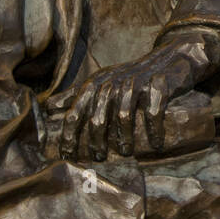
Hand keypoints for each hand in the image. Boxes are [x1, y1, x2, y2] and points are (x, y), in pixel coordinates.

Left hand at [43, 32, 219, 161]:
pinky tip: (157, 143)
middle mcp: (112, 82)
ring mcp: (136, 83)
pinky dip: (154, 130)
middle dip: (96, 142)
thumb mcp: (102, 82)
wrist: (172, 59)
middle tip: (100, 158)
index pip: (74, 112)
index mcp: (95, 84)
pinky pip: (153, 112)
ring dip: (124, 138)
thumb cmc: (132, 77)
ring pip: (123, 117)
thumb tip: (47, 108)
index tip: (67, 156)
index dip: (69, 136)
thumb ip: (75, 95)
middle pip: (97, 118)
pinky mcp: (158, 85)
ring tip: (127, 153)